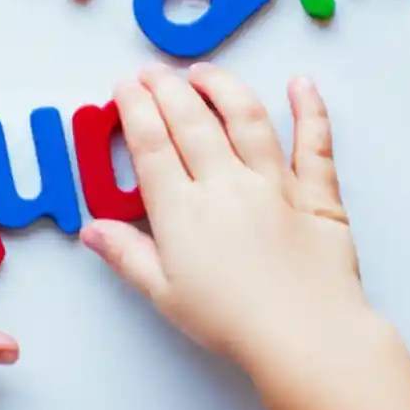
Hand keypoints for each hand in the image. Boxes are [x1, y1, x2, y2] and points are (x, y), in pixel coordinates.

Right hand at [81, 63, 364, 364]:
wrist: (306, 338)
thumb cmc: (234, 323)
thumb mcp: (165, 294)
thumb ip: (127, 255)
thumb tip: (92, 230)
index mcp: (183, 211)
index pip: (152, 145)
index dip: (135, 109)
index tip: (125, 88)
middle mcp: (226, 185)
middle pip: (191, 121)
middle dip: (167, 88)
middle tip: (152, 71)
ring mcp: (274, 183)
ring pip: (246, 118)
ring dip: (221, 87)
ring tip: (203, 72)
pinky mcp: (317, 192)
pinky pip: (313, 141)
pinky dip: (308, 109)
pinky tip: (300, 84)